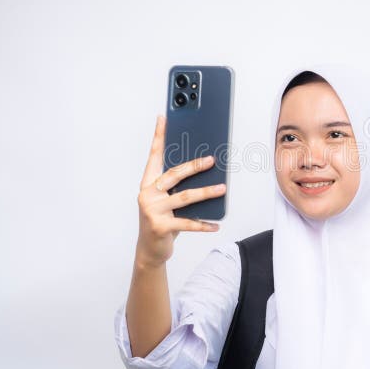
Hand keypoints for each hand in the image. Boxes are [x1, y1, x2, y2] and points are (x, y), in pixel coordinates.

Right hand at [135, 115, 226, 267]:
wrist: (149, 250)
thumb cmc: (161, 220)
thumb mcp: (166, 201)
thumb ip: (177, 187)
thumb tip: (205, 171)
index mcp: (148, 183)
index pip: (154, 156)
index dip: (158, 136)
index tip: (163, 118)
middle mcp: (147, 194)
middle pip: (174, 174)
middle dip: (194, 166)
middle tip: (212, 160)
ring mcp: (152, 211)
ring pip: (184, 197)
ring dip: (206, 193)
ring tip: (222, 189)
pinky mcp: (160, 227)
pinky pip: (187, 223)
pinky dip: (203, 224)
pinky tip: (216, 225)